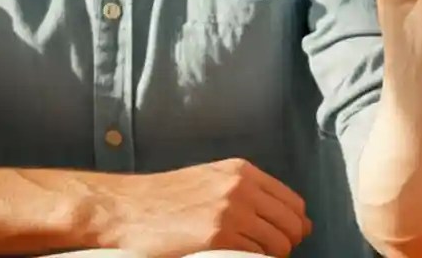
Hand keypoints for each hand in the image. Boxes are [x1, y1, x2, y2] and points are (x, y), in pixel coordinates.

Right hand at [97, 158, 311, 257]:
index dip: (294, 226)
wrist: (126, 209)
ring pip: (279, 245)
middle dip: (286, 243)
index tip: (284, 237)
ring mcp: (231, 213)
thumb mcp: (211, 180)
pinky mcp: (218, 239)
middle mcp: (241, 188)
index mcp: (241, 171)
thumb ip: (248, 193)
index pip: (293, 203)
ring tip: (244, 255)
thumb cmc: (164, 199)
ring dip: (268, 256)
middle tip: (266, 253)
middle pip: (292, 225)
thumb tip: (295, 220)